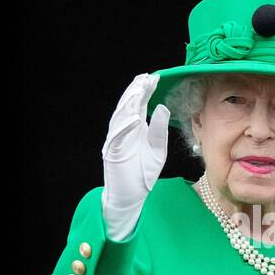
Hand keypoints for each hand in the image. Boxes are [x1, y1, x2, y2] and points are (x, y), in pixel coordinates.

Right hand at [101, 73, 169, 240]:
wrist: (131, 196)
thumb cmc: (143, 174)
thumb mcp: (157, 149)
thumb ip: (159, 130)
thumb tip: (162, 107)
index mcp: (136, 129)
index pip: (140, 105)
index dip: (145, 91)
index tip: (155, 78)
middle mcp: (124, 131)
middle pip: (128, 106)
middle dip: (136, 91)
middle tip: (146, 78)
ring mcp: (116, 141)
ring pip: (121, 117)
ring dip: (129, 103)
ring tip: (138, 90)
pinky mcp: (112, 153)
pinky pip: (117, 137)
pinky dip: (125, 127)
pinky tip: (134, 117)